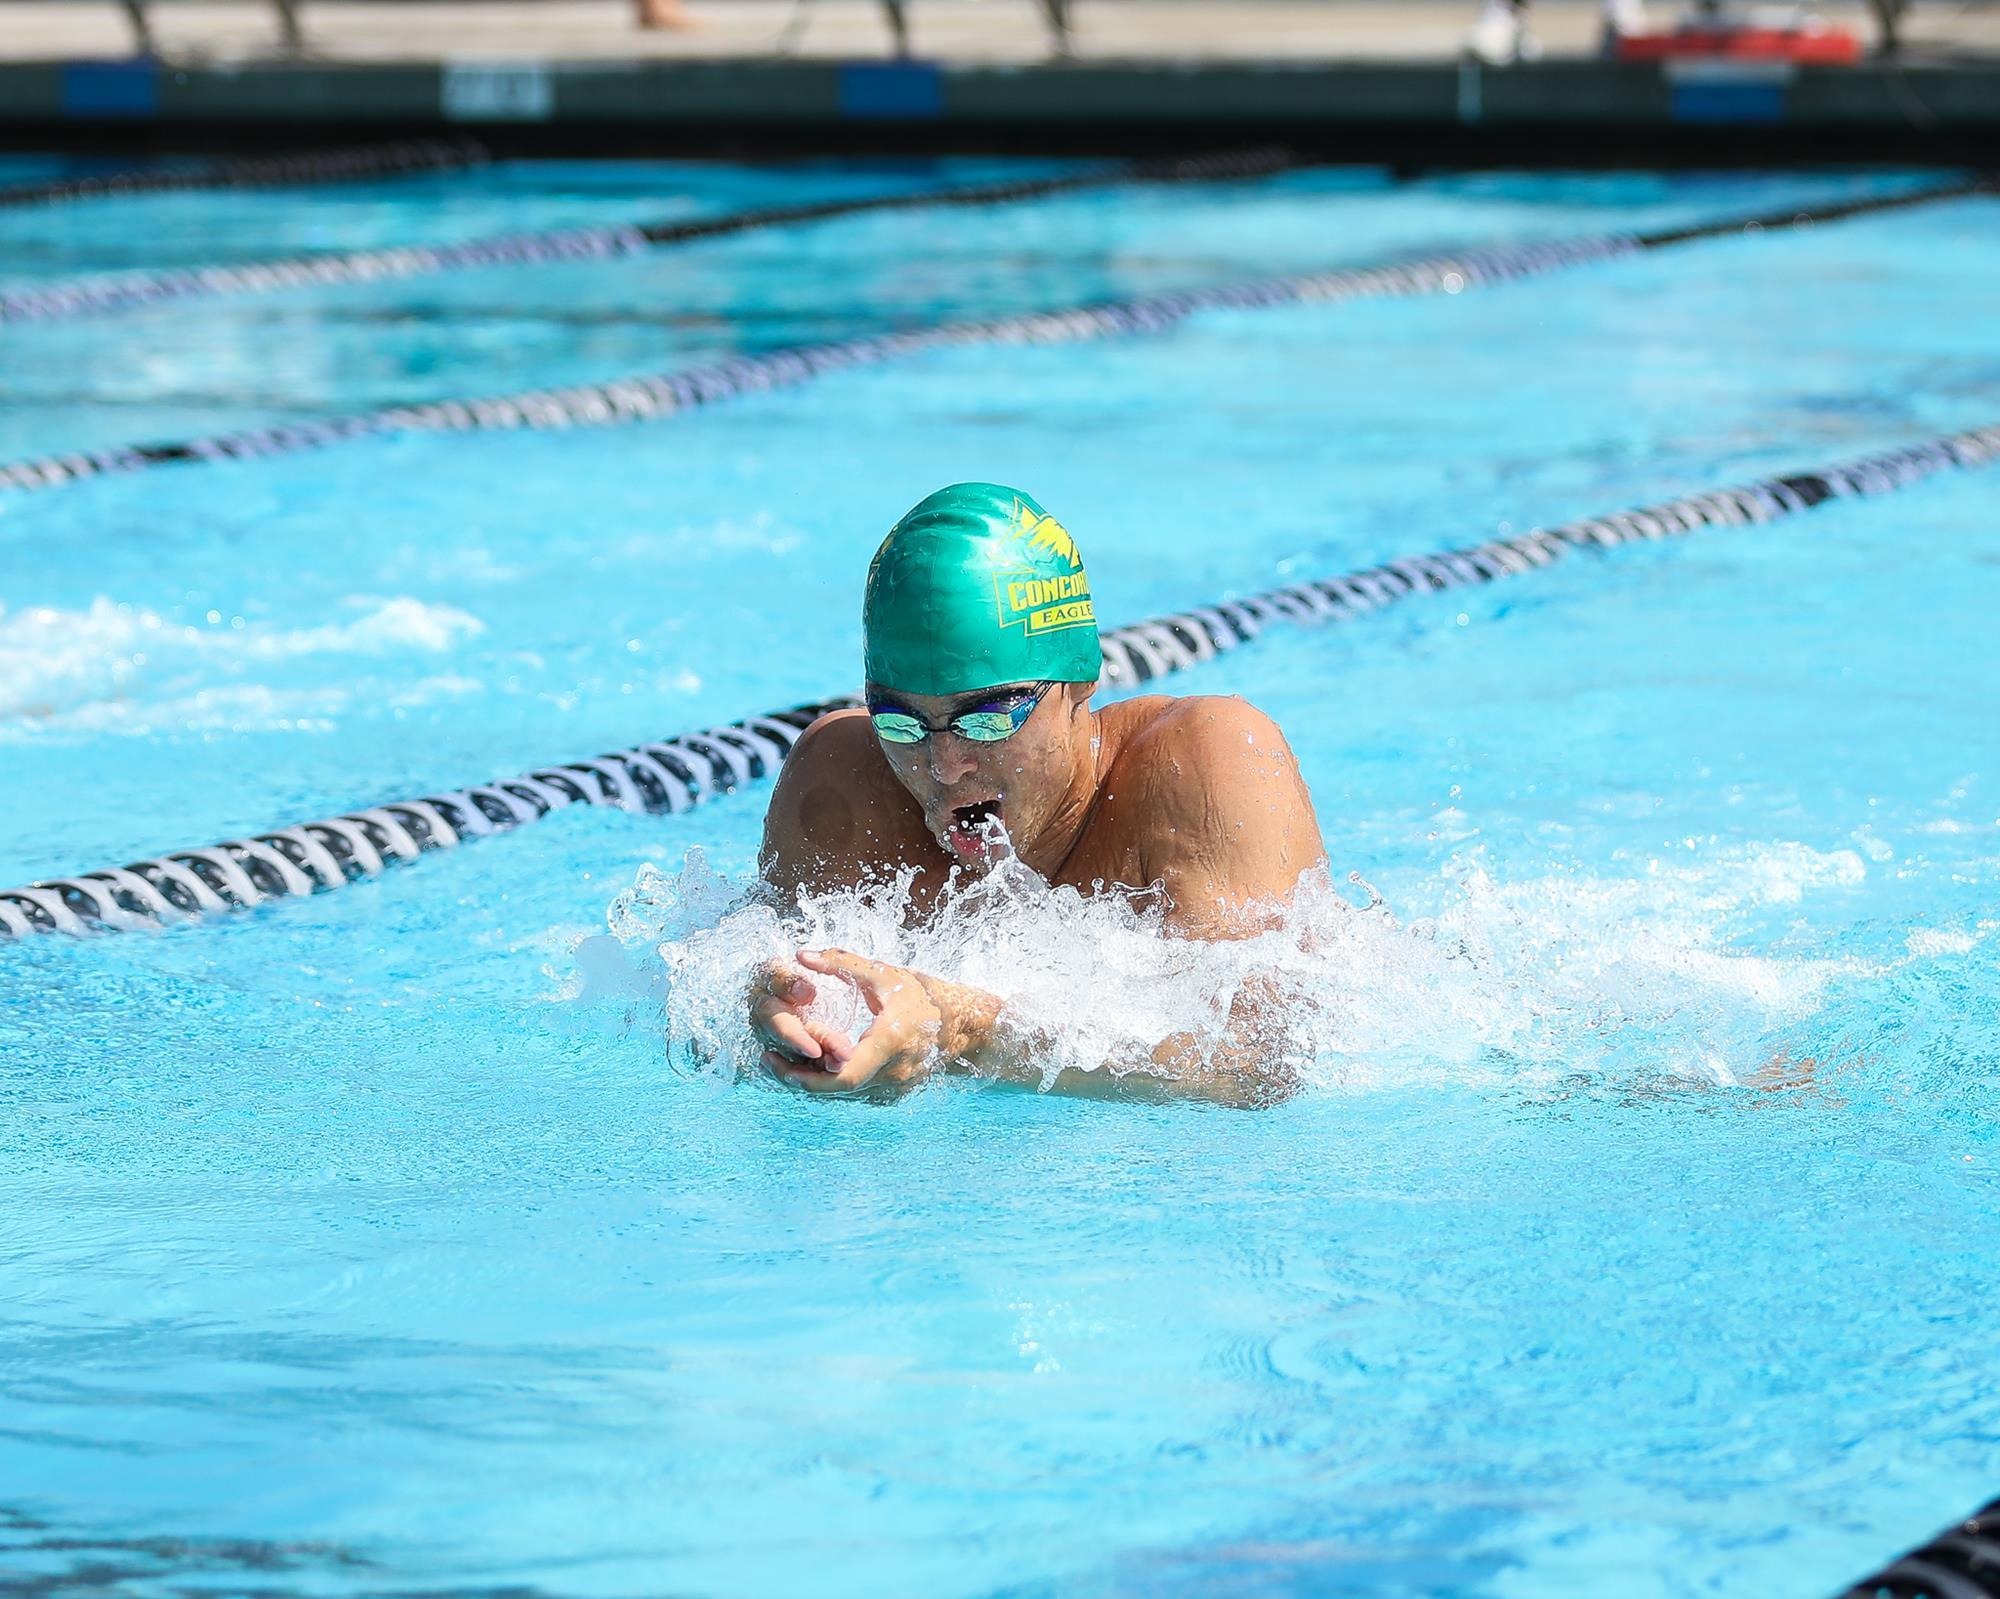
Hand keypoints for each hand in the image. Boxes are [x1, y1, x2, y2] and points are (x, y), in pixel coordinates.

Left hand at [762, 948, 962, 1095]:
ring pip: (842, 1095)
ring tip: (781, 1063)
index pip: (844, 1076)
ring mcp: (896, 1089)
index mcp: (891, 1041)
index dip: (807, 1075)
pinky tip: (811, 1067)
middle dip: (798, 1079)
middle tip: (768, 1062)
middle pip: (836, 1090)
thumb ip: (841, 963)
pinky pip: (854, 1094)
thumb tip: (802, 955)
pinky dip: (830, 1083)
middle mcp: (894, 1072)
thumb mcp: (883, 974)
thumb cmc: (924, 995)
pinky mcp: (894, 1095)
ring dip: (811, 1082)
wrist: (964, 1026)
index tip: (776, 1059)